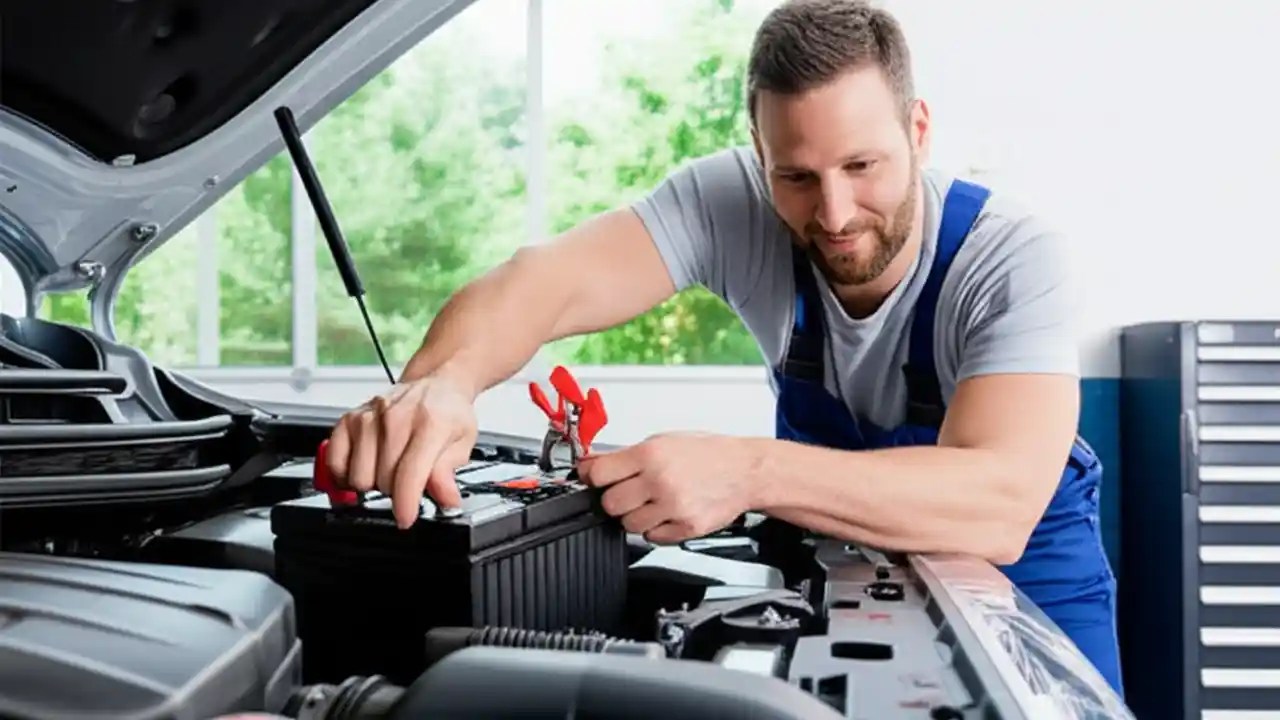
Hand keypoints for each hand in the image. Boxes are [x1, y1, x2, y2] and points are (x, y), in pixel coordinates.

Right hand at [325, 375, 477, 528]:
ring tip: (389, 471)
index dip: (405, 505)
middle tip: (407, 481)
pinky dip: (347, 473)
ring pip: (359, 477)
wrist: (436, 384)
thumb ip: (448, 474)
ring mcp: (369, 416)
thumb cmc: (448, 413)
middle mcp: (396, 417)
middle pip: (383, 481)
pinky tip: (365, 467)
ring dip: (373, 484)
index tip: (405, 518)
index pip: (410, 474)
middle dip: (396, 492)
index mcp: (429, 424)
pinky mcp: (349, 418)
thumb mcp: (462, 444)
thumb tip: (447, 500)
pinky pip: (335, 462)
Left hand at [577, 432, 758, 544]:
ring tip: (653, 501)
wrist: (745, 471)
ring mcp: (673, 507)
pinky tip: (669, 512)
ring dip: (636, 516)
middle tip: (629, 491)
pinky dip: (656, 529)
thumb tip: (591, 464)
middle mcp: (660, 481)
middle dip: (615, 499)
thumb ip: (626, 455)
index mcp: (650, 455)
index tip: (596, 478)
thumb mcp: (663, 441)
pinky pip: (652, 538)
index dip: (594, 477)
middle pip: (610, 504)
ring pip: (629, 525)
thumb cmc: (707, 454)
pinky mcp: (686, 528)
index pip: (599, 474)